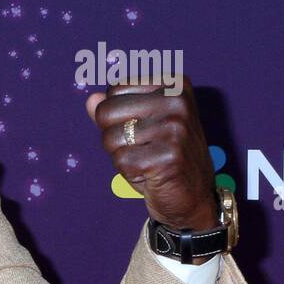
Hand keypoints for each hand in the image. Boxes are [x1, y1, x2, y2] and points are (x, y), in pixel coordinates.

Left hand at [86, 76, 218, 240]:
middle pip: (106, 111)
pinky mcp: (167, 157)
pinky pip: (120, 160)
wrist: (193, 197)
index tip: (143, 127)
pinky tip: (150, 173)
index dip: (117, 114)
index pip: (115, 89)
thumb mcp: (142, 126)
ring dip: (121, 155)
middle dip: (114, 135)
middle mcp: (178, 102)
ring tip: (146, 160)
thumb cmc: (163, 157)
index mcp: (174, 86)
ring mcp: (175, 129)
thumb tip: (91, 99)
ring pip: (109, 138)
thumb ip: (115, 110)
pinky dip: (128, 172)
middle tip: (141, 148)